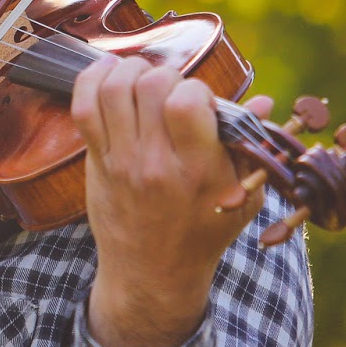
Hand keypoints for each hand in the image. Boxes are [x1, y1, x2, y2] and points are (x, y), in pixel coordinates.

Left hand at [70, 55, 272, 346]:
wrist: (154, 274)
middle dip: (165, 76)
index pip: (187, 101)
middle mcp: (157, 163)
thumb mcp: (243, 195)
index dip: (196, 88)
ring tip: (144, 81)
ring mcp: (122, 162)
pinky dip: (92, 79)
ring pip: (113, 89)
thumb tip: (262, 103)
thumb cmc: (205, 231)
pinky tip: (110, 75)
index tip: (200, 103)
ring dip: (130, 71)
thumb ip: (251, 147)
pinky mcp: (97, 162)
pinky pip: (83, 108)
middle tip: (172, 94)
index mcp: (199, 169)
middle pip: (150, 86)